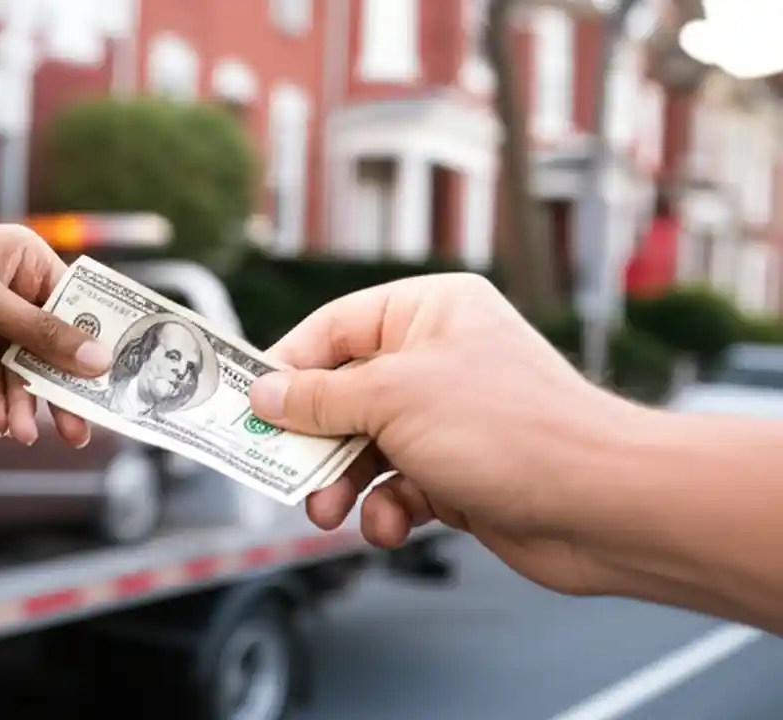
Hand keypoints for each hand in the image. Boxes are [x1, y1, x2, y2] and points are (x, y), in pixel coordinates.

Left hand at [0, 222, 111, 447]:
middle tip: (78, 432)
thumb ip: (39, 334)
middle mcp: (12, 288)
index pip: (76, 305)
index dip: (96, 344)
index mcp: (24, 258)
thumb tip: (97, 359)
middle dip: (62, 388)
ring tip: (22, 435)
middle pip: (53, 345)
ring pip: (21, 369)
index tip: (115, 384)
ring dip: (24, 402)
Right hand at [248, 274, 640, 595]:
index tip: (246, 405)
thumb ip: (320, 398)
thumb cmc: (509, 428)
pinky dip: (385, 509)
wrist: (600, 505)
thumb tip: (264, 394)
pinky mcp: (457, 471)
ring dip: (341, 483)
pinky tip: (390, 525)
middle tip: (280, 470)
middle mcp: (437, 358)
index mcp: (428, 312)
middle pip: (342, 395)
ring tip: (328, 511)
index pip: (333, 329)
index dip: (286, 367)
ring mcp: (447, 418)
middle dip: (311, 440)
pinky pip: (397, 486)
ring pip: (364, 447)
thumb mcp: (393, 399)